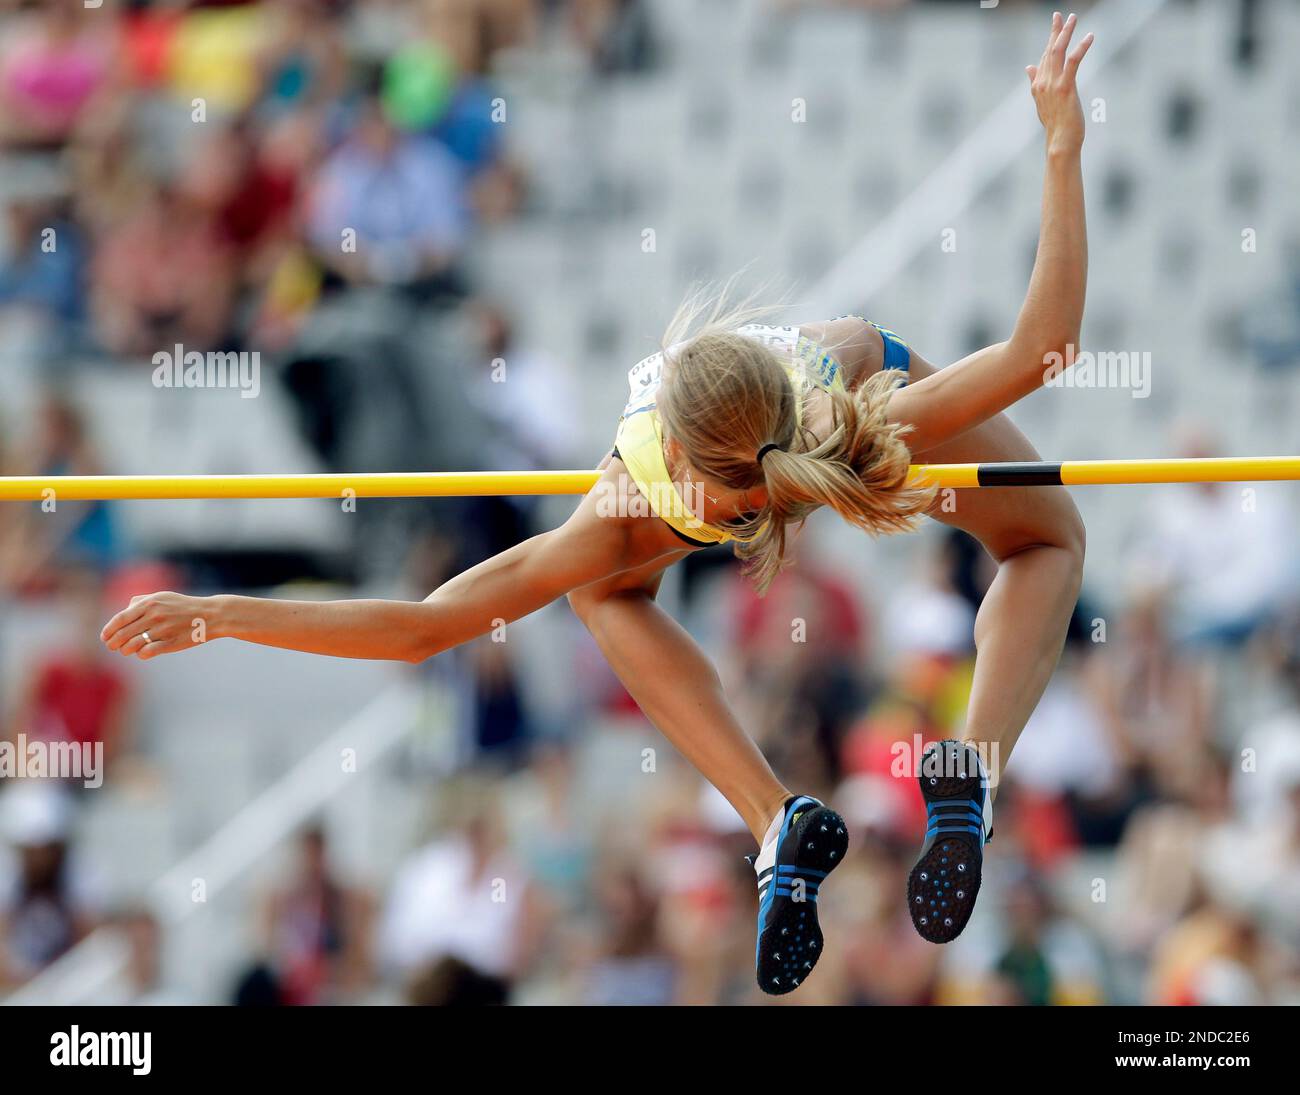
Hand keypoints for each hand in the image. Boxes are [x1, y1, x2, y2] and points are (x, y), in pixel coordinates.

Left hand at [101, 591, 213, 659]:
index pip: (119, 619)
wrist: (211, 615)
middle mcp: (154, 616)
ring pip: (132, 645)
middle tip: (113, 647)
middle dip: (113, 643)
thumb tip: (125, 609)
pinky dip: (141, 654)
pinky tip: (143, 653)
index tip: (104, 637)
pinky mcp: (172, 643)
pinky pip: (147, 652)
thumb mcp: (163, 596)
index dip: (108, 630)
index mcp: (149, 604)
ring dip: (126, 650)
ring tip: (127, 651)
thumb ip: (142, 600)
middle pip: (123, 634)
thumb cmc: (185, 606)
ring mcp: (163, 630)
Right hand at [1026, 11, 1094, 155]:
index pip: (1043, 57)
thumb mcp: (1043, 102)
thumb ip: (1036, 83)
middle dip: (1055, 30)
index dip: (1049, 40)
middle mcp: (1042, 83)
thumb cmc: (1056, 125)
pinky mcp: (1065, 87)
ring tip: (1073, 18)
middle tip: (1060, 14)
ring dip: (1066, 33)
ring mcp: (1053, 85)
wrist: (1061, 141)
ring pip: (1058, 52)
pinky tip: (1090, 36)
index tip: (1055, 25)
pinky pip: (1073, 61)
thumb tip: (1028, 67)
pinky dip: (1081, 47)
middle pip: (1049, 50)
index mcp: (1038, 86)